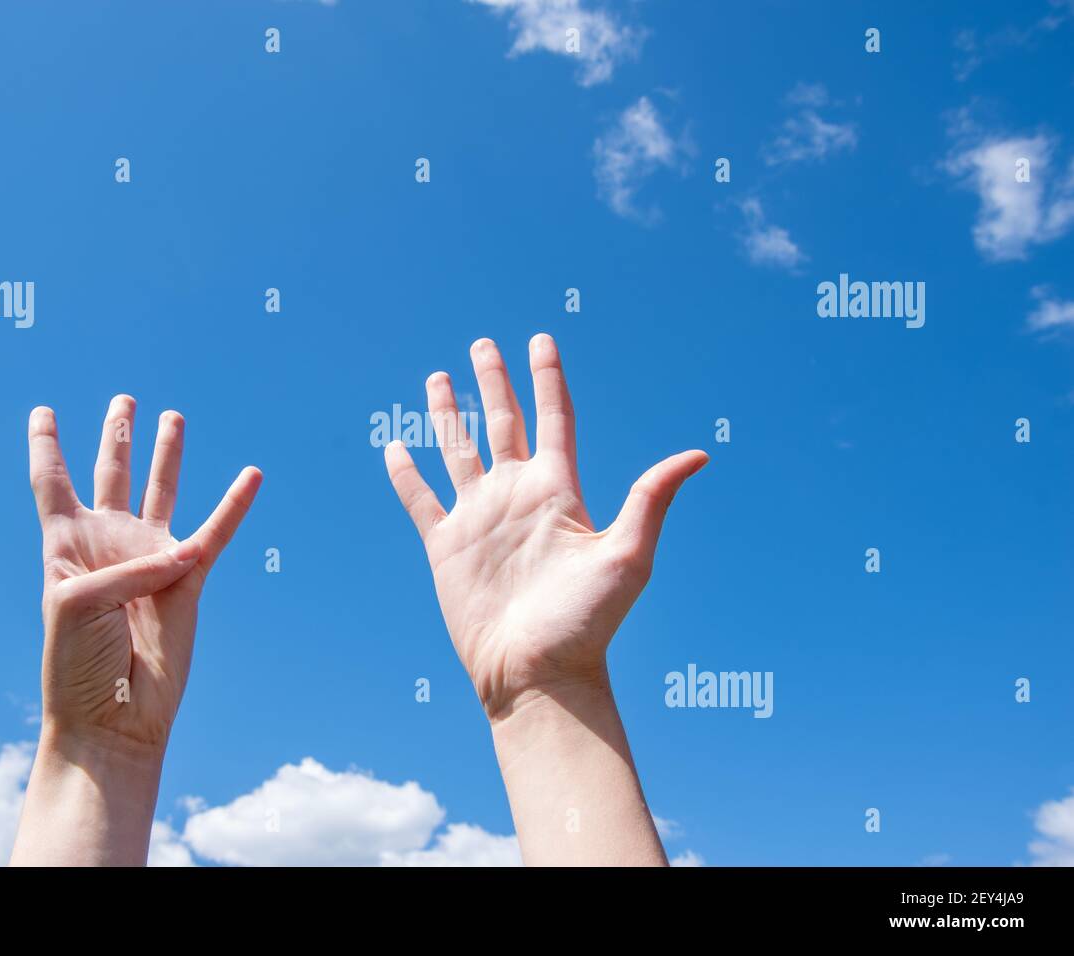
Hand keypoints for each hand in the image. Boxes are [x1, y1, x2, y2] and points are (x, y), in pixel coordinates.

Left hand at [28, 395, 261, 754]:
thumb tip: (183, 554)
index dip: (47, 444)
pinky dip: (234, 505)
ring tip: (173, 416)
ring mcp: (150, 560)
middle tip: (124, 400)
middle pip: (112, 474)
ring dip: (166, 455)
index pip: (52, 482)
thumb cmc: (77, 663)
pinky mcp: (189, 581)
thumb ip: (128, 565)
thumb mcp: (77, 602)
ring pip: (162, 492)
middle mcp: (109, 544)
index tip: (43, 411)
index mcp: (67, 546)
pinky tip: (250, 474)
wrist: (113, 718)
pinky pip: (216, 533)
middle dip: (117, 436)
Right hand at [385, 335, 705, 719]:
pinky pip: (420, 500)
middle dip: (492, 382)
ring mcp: (479, 520)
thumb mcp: (627, 556)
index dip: (547, 378)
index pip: (553, 419)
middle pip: (501, 423)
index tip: (542, 339)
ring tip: (437, 378)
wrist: (537, 675)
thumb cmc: (586, 622)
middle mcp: (516, 497)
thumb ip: (650, 499)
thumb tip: (698, 453)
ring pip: (457, 451)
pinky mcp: (445, 548)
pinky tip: (395, 447)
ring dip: (446, 414)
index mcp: (558, 491)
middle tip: (482, 343)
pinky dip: (406, 473)